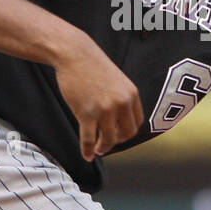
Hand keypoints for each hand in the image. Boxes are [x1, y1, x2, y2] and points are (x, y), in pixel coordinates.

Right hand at [53, 37, 143, 161]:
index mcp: (131, 94)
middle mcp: (121, 103)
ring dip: (103, 148)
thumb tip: (120, 119)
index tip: (118, 135)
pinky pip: (89, 139)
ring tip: (97, 149)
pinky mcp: (86, 113)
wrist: (74, 54)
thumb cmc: (92, 66)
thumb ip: (122, 98)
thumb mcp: (116, 80)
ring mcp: (104, 109)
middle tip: (107, 143)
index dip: (127, 133)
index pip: (136, 123)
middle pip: (125, 134)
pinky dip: (87, 150)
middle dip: (116, 142)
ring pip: (108, 140)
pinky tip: (86, 155)